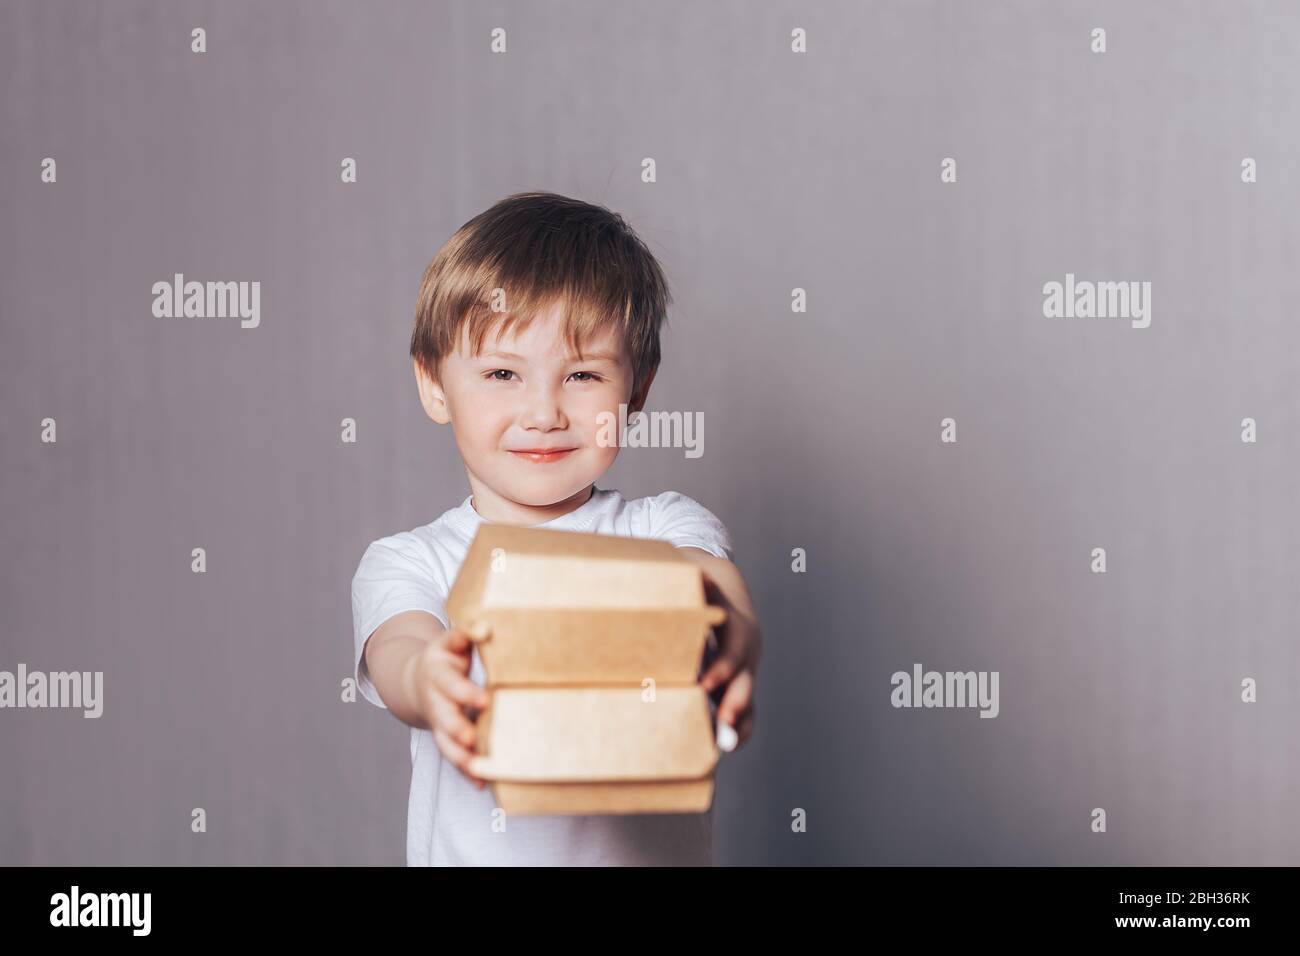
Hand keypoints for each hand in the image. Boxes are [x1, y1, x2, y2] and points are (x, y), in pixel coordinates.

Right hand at [407, 626, 491, 788]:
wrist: (420, 676)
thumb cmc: (448, 654)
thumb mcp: (452, 639)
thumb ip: (466, 632)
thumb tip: (484, 627)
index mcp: (436, 671)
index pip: (449, 683)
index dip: (465, 692)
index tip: (486, 699)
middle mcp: (433, 698)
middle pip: (443, 716)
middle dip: (457, 728)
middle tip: (473, 739)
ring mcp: (437, 720)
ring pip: (444, 741)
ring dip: (460, 757)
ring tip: (478, 768)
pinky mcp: (444, 737)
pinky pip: (453, 755)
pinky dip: (466, 770)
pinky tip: (482, 782)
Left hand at [697, 568, 761, 749]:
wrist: (724, 589)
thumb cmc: (701, 586)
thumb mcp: (698, 578)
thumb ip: (695, 581)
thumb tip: (693, 574)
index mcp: (736, 624)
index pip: (734, 648)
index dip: (723, 668)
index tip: (705, 685)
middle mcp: (745, 650)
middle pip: (745, 678)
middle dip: (736, 702)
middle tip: (723, 724)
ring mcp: (744, 668)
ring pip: (747, 697)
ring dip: (738, 721)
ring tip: (722, 746)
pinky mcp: (737, 683)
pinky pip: (745, 709)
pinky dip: (738, 728)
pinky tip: (721, 747)